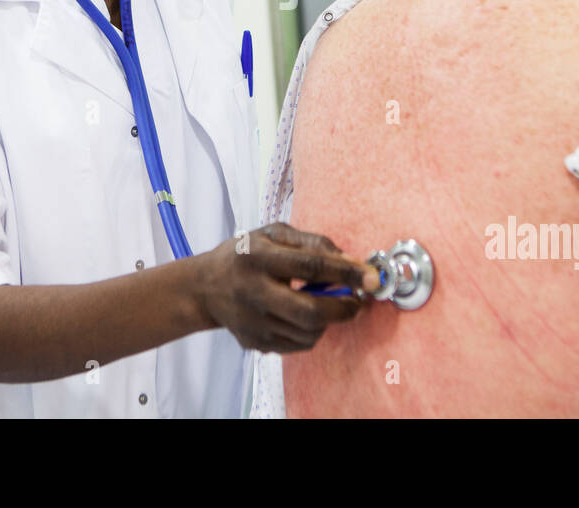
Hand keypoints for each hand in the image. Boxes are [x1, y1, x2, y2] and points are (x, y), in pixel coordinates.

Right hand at [192, 222, 378, 352]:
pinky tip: (303, 316)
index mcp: (258, 257)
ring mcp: (253, 322)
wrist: (206, 288)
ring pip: (308, 331)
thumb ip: (312, 242)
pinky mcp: (256, 343)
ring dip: (328, 320)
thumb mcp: (273, 233)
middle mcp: (253, 291)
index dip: (346, 272)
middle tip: (357, 301)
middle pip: (310, 310)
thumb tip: (350, 261)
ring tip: (323, 304)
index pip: (310, 265)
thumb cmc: (246, 255)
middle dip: (343, 308)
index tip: (372, 277)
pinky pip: (299, 345)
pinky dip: (312, 332)